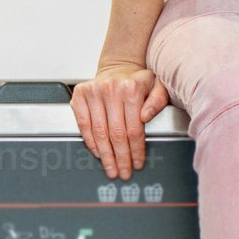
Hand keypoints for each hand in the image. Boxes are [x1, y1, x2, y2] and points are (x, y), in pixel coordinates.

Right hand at [71, 58, 168, 180]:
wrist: (118, 66)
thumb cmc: (137, 81)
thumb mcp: (157, 86)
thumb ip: (158, 101)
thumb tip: (147, 115)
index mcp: (131, 88)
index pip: (134, 129)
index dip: (136, 150)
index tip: (137, 163)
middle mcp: (111, 89)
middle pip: (116, 134)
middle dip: (121, 158)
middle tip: (123, 171)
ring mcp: (93, 92)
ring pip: (99, 133)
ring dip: (105, 155)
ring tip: (110, 168)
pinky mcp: (80, 95)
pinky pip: (84, 125)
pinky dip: (91, 141)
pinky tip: (98, 152)